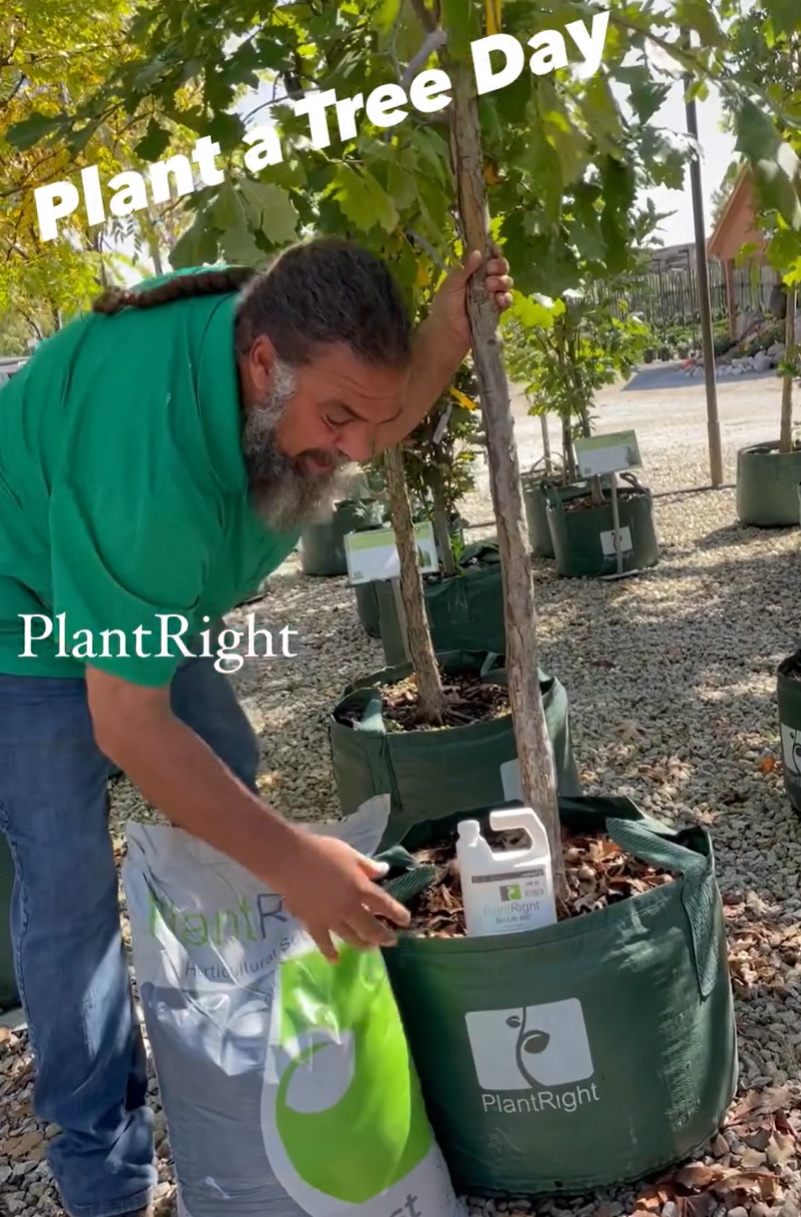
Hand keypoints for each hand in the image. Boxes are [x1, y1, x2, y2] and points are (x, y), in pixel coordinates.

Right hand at [270, 831, 410, 961]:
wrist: (290, 861)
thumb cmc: (321, 852)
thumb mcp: (349, 853)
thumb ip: (367, 866)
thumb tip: (384, 871)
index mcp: (361, 888)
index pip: (385, 905)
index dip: (397, 914)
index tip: (405, 921)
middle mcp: (349, 908)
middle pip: (371, 927)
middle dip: (383, 936)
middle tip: (391, 941)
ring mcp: (331, 919)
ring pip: (351, 937)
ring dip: (363, 944)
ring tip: (370, 947)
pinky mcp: (312, 924)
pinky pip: (323, 942)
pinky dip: (330, 952)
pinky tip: (335, 959)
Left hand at [427, 245, 513, 353]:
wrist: (447, 331)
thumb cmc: (445, 306)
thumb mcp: (452, 284)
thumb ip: (465, 268)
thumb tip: (477, 252)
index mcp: (473, 272)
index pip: (488, 257)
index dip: (494, 252)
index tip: (494, 250)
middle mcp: (485, 281)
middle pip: (501, 268)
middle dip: (499, 265)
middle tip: (490, 270)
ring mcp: (492, 296)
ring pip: (506, 282)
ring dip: (502, 280)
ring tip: (490, 286)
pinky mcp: (496, 310)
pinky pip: (507, 300)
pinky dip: (506, 298)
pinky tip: (499, 299)